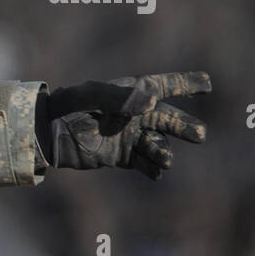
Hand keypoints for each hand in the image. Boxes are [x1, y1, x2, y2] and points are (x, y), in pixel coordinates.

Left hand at [39, 71, 210, 179]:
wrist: (46, 134)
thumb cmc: (68, 107)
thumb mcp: (90, 96)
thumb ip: (119, 97)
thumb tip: (152, 103)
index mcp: (130, 93)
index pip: (163, 86)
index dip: (185, 83)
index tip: (208, 84)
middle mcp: (135, 114)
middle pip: (168, 119)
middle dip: (183, 126)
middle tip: (199, 135)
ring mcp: (130, 136)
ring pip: (157, 143)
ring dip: (163, 151)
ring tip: (165, 159)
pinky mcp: (121, 156)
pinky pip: (143, 163)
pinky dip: (152, 168)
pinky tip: (157, 172)